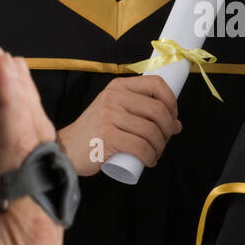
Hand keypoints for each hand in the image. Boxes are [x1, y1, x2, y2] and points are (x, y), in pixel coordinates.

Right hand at [0, 44, 63, 244]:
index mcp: (32, 220)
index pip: (24, 145)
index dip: (12, 101)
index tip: (0, 67)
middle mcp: (41, 211)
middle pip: (33, 138)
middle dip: (18, 93)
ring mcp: (37, 215)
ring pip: (32, 151)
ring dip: (18, 112)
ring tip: (3, 78)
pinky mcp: (27, 224)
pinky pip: (23, 171)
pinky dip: (13, 141)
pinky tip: (1, 130)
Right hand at [57, 74, 181, 175]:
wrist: (67, 148)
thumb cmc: (96, 132)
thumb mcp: (116, 112)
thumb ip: (142, 113)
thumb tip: (177, 124)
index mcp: (118, 86)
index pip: (156, 84)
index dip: (171, 101)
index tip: (173, 117)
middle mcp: (114, 97)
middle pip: (157, 109)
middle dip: (168, 128)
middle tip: (165, 140)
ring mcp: (109, 116)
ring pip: (151, 130)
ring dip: (160, 146)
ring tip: (156, 153)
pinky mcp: (107, 136)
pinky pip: (141, 147)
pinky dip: (150, 156)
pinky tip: (150, 161)